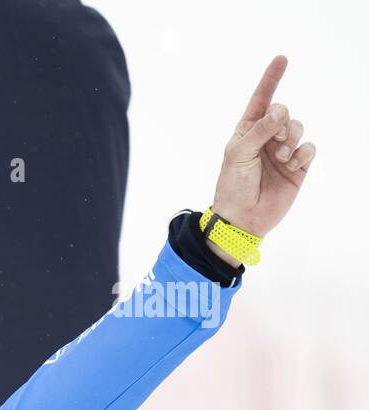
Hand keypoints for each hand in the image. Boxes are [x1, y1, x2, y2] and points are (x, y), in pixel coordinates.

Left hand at [211, 55, 314, 250]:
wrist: (242, 218)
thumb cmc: (233, 185)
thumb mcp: (238, 154)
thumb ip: (259, 130)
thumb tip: (281, 111)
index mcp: (247, 131)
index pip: (261, 100)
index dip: (271, 79)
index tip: (282, 59)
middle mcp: (267, 137)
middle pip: (285, 113)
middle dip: (281, 123)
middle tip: (274, 143)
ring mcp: (283, 151)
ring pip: (299, 128)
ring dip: (291, 140)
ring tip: (280, 158)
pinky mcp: (298, 165)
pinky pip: (310, 148)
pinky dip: (302, 153)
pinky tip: (291, 165)